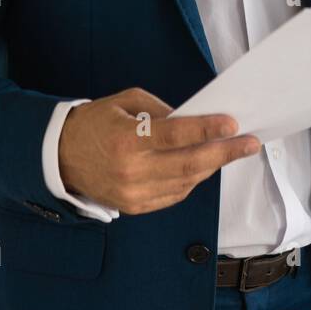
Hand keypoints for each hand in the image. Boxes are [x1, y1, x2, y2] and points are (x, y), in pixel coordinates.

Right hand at [58, 86, 259, 214]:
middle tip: (250, 143)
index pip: (176, 135)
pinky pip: (174, 194)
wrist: (60, 156)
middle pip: (189, 164)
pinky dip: (193, 179)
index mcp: (127, 140)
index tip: (232, 123)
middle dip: (225, 153)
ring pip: (186, 182)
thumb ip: (162, 111)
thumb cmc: (96, 122)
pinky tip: (204, 165)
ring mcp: (133, 194)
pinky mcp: (134, 207)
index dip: (207, 129)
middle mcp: (131, 171)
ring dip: (212, 166)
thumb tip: (197, 121)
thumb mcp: (127, 102)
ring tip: (231, 151)